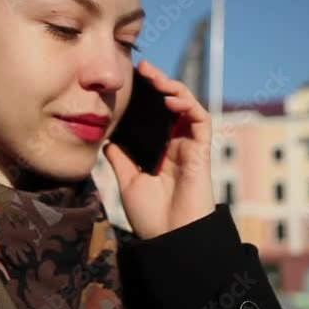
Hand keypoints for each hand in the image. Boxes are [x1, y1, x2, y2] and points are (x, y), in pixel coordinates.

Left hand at [103, 60, 215, 239]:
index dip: (146, 97)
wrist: (168, 240)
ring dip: (174, 88)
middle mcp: (176, 146)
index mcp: (159, 152)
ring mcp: (189, 148)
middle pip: (171, 106)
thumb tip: (107, 138)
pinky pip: (200, 120)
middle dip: (160, 84)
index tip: (131, 80)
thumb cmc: (150, 217)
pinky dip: (188, 105)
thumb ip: (121, 158)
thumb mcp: (127, 181)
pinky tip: (172, 98)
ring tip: (156, 77)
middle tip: (143, 68)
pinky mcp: (201, 152)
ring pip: (187, 107)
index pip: (154, 116)